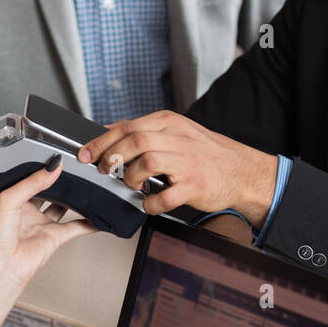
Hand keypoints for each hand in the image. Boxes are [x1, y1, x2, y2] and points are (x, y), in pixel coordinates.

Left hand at [0, 157, 97, 292]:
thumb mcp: (8, 200)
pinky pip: (76, 227)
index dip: (41, 169)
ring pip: (62, 207)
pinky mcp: (54, 238)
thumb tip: (52, 168)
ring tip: (84, 185)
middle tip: (70, 169)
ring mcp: (42, 225)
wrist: (0, 269)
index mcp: (11, 200)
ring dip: (73, 198)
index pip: (29, 178)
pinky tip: (95, 215)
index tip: (54, 159)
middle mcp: (27, 212)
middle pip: (47, 191)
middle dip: (58, 181)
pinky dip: (88, 222)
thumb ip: (31, 182)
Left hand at [77, 110, 278, 227]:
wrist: (242, 171)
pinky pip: (166, 196)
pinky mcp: (195, 185)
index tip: (85, 154)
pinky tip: (149, 203)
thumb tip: (108, 131)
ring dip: (130, 178)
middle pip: (134, 141)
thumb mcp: (175, 131)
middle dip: (110, 157)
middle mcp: (177, 138)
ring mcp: (187, 162)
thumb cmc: (205, 153)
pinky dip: (151, 203)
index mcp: (169, 123)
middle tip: (102, 171)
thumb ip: (144, 131)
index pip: (127, 127)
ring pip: (147, 162)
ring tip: (131, 185)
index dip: (101, 141)